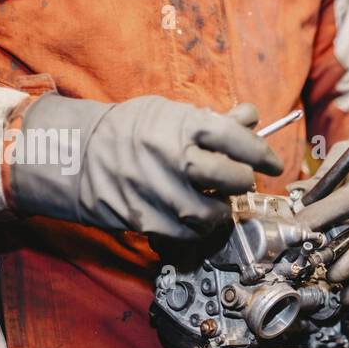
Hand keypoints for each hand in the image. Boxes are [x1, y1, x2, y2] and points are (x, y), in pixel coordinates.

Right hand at [10, 94, 282, 239]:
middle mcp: (170, 156)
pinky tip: (198, 219)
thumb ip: (212, 120)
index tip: (272, 163)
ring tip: (219, 202)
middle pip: (231, 177)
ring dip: (223, 211)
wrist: (76, 154)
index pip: (236, 137)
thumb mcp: (168, 113)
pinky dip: (199, 231)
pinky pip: (186, 235)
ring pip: (211, 213)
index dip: (262, 153)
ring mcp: (156, 190)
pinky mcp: (144, 218)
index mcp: (179, 124)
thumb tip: (252, 118)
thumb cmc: (130, 131)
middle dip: (244, 182)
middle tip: (242, 181)